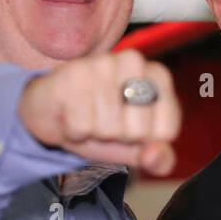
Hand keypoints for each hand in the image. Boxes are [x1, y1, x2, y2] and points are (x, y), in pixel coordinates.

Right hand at [18, 49, 180, 176]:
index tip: (131, 126)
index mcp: (159, 76)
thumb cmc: (103, 125)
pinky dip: (75, 131)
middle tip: (105, 122)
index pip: (166, 131)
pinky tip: (71, 114)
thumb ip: (158, 158)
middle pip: (138, 131)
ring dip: (94, 133)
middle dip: (119, 137)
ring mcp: (102, 63)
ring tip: (88, 117)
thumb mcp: (136, 147)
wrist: (55, 111)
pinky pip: (82, 126)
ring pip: (108, 128)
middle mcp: (134, 61)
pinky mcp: (72, 73)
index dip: (145, 141)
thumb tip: (154, 157)